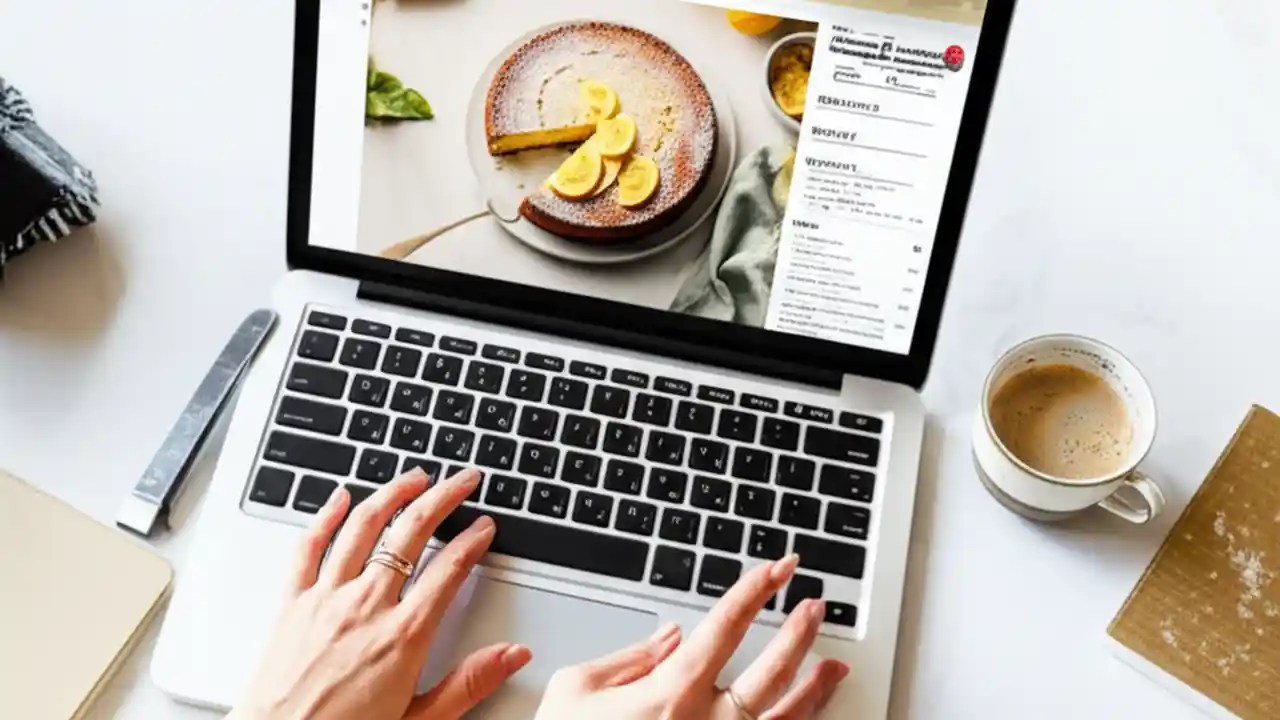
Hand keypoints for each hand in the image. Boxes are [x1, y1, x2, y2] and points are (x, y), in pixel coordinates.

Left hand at [229, 468, 530, 719]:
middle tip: (464, 480)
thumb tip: (514, 655)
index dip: (472, 540)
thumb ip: (470, 683)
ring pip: (363, 525)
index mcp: (402, 636)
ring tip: (415, 477)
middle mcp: (365, 607)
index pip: (449, 569)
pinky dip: (326, 515)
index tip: (484, 525)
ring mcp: (326, 599)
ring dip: (393, 493)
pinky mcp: (292, 603)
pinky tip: (340, 497)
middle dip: (444, 497)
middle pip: (411, 532)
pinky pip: (309, 546)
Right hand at [534, 555, 848, 719]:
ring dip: (814, 689)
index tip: (778, 568)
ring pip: (785, 719)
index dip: (756, 590)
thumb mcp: (577, 691)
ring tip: (834, 665)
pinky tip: (807, 718)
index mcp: (669, 693)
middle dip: (799, 632)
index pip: (726, 626)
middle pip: (772, 671)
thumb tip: (670, 637)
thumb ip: (629, 658)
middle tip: (814, 605)